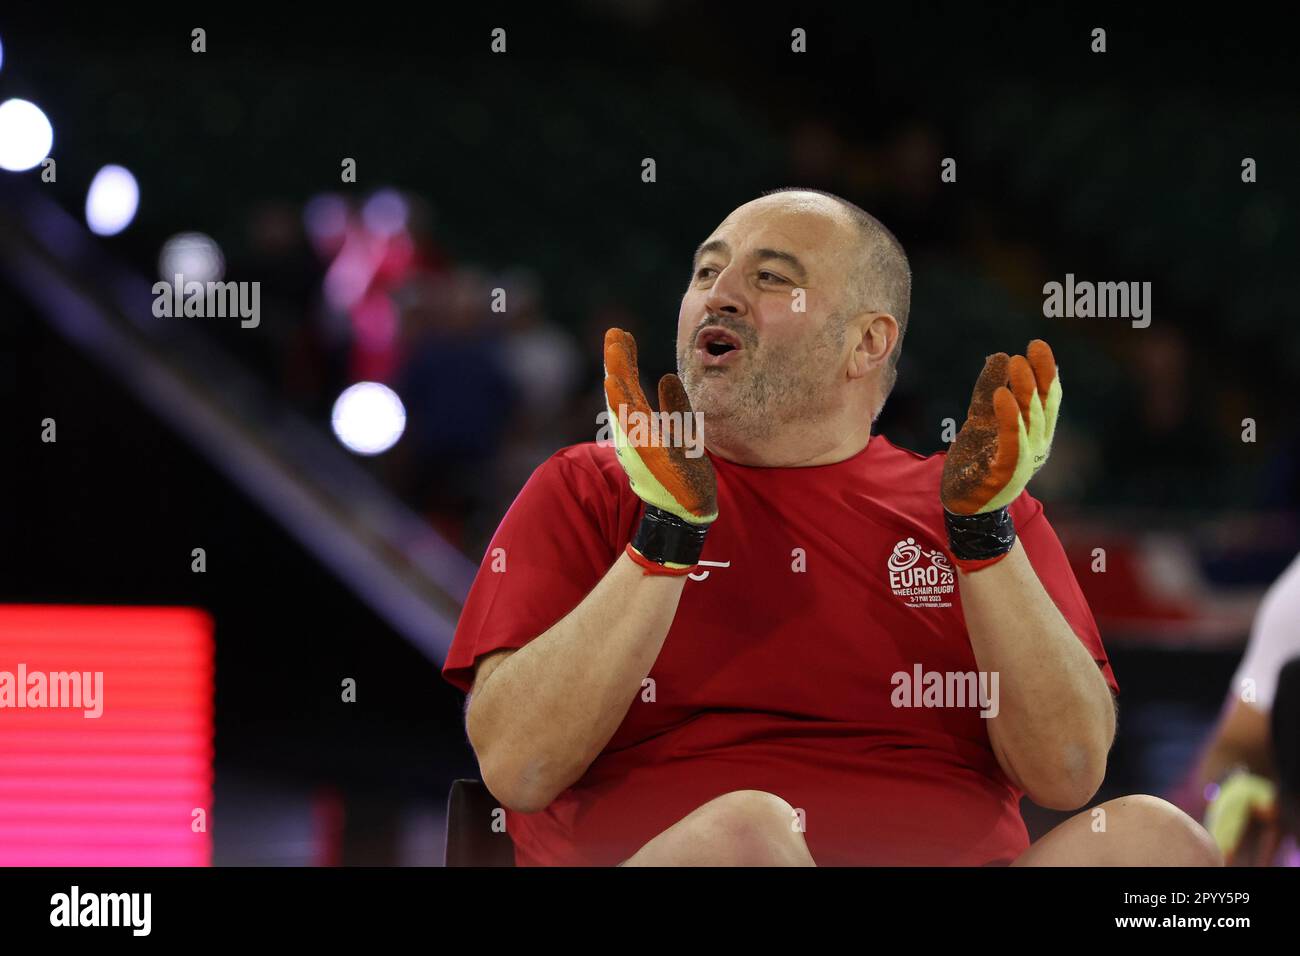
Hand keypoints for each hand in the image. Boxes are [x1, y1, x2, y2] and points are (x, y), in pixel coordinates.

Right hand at [603, 328, 716, 524]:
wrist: (690, 509)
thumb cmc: (683, 472)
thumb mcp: (682, 431)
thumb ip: (674, 405)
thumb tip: (665, 376)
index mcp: (641, 426)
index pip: (629, 386)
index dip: (624, 360)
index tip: (619, 333)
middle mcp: (635, 434)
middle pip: (623, 393)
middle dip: (618, 363)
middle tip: (614, 333)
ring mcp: (642, 447)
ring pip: (627, 410)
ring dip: (620, 383)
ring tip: (614, 356)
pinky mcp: (654, 459)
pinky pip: (639, 432)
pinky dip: (628, 412)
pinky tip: (620, 393)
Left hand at [942, 340, 1060, 514]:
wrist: (965, 502)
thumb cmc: (978, 459)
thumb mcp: (982, 418)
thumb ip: (989, 390)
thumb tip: (999, 356)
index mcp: (1034, 431)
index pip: (1046, 397)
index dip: (1045, 371)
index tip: (1038, 345)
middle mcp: (1035, 444)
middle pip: (1043, 406)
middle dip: (1039, 375)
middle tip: (1032, 348)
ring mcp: (1022, 460)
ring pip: (1030, 420)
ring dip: (1025, 390)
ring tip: (1017, 363)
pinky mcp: (1004, 472)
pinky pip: (1010, 441)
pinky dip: (1009, 417)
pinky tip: (1001, 396)